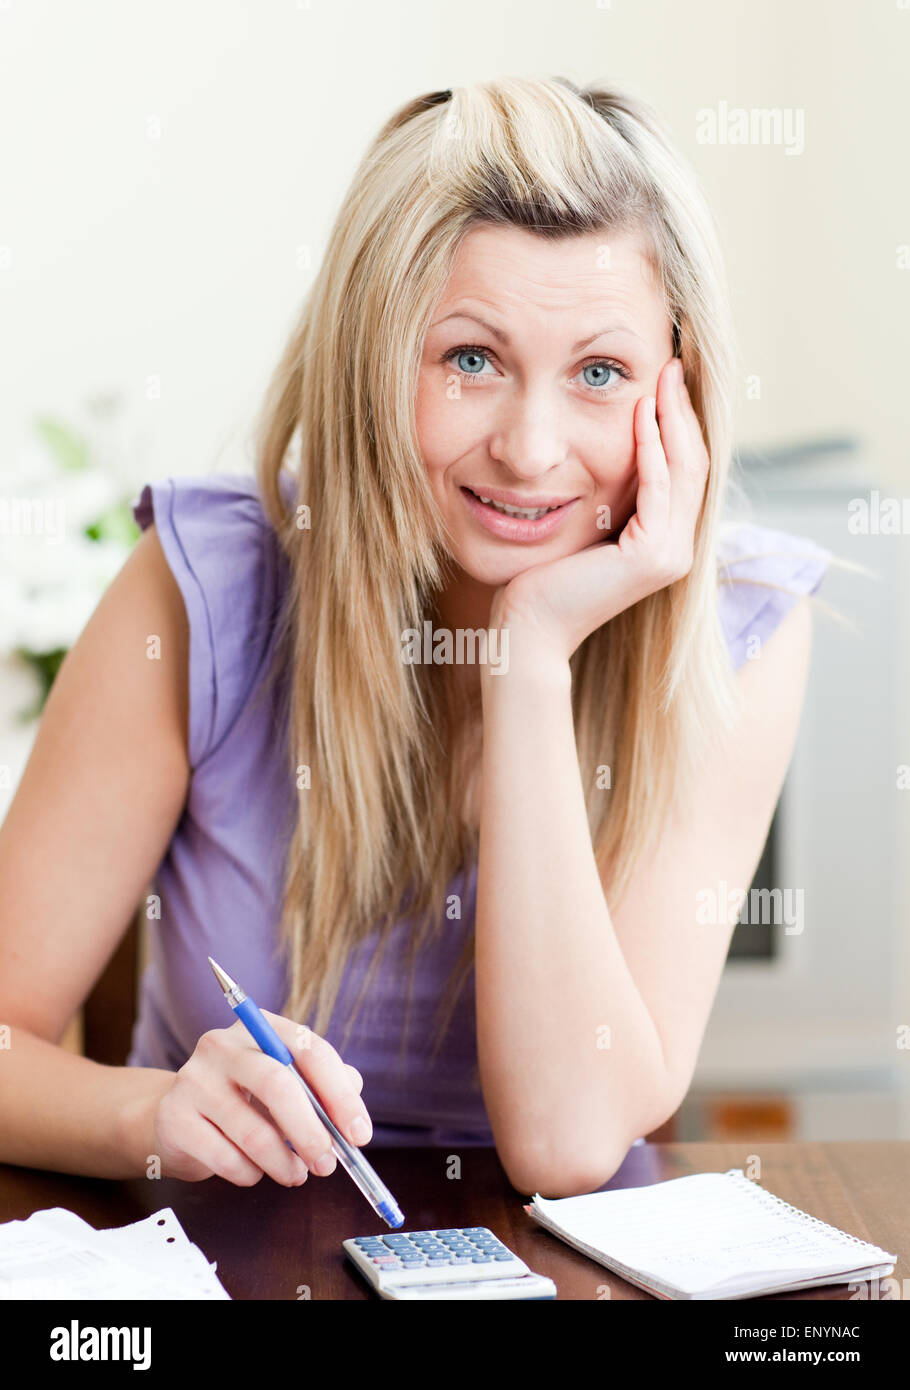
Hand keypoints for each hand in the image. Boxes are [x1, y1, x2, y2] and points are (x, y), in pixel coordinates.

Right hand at [148, 1012, 371, 1184]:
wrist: (178, 1117)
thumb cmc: (244, 1099)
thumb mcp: (284, 1082)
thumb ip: (323, 1089)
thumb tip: (353, 1118)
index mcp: (260, 1027)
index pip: (310, 1050)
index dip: (340, 1095)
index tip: (360, 1134)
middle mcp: (223, 1045)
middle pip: (279, 1085)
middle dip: (311, 1132)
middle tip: (327, 1164)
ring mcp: (194, 1079)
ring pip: (253, 1132)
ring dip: (284, 1163)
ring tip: (295, 1174)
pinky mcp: (174, 1118)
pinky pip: (226, 1159)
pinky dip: (250, 1174)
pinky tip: (254, 1171)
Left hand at [490, 356, 708, 665]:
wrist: (527, 628)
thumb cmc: (539, 579)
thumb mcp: (581, 523)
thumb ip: (605, 495)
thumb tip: (602, 450)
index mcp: (665, 542)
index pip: (683, 470)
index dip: (679, 423)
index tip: (664, 379)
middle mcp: (678, 550)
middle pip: (693, 464)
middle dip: (683, 411)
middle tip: (672, 364)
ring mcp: (671, 555)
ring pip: (683, 470)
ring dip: (673, 419)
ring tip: (662, 376)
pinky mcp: (653, 557)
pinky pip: (657, 487)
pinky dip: (651, 447)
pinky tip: (641, 413)